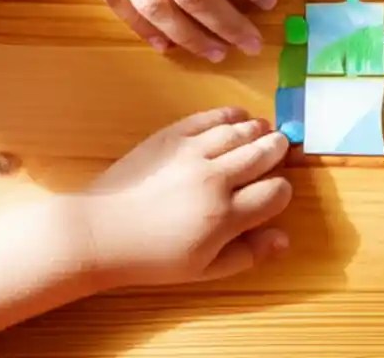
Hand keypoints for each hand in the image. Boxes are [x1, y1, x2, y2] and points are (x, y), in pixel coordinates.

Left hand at [81, 107, 292, 287]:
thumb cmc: (152, 258)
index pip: (274, 192)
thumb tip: (284, 239)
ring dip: (257, 129)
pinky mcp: (170, 136)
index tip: (276, 191)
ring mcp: (191, 153)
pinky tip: (238, 116)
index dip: (282, 190)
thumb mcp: (203, 270)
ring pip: (238, 131)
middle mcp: (214, 180)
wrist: (100, 232)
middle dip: (277, 149)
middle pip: (262, 154)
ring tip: (264, 130)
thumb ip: (247, 254)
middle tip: (281, 147)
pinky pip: (208, 118)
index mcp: (225, 217)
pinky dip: (228, 114)